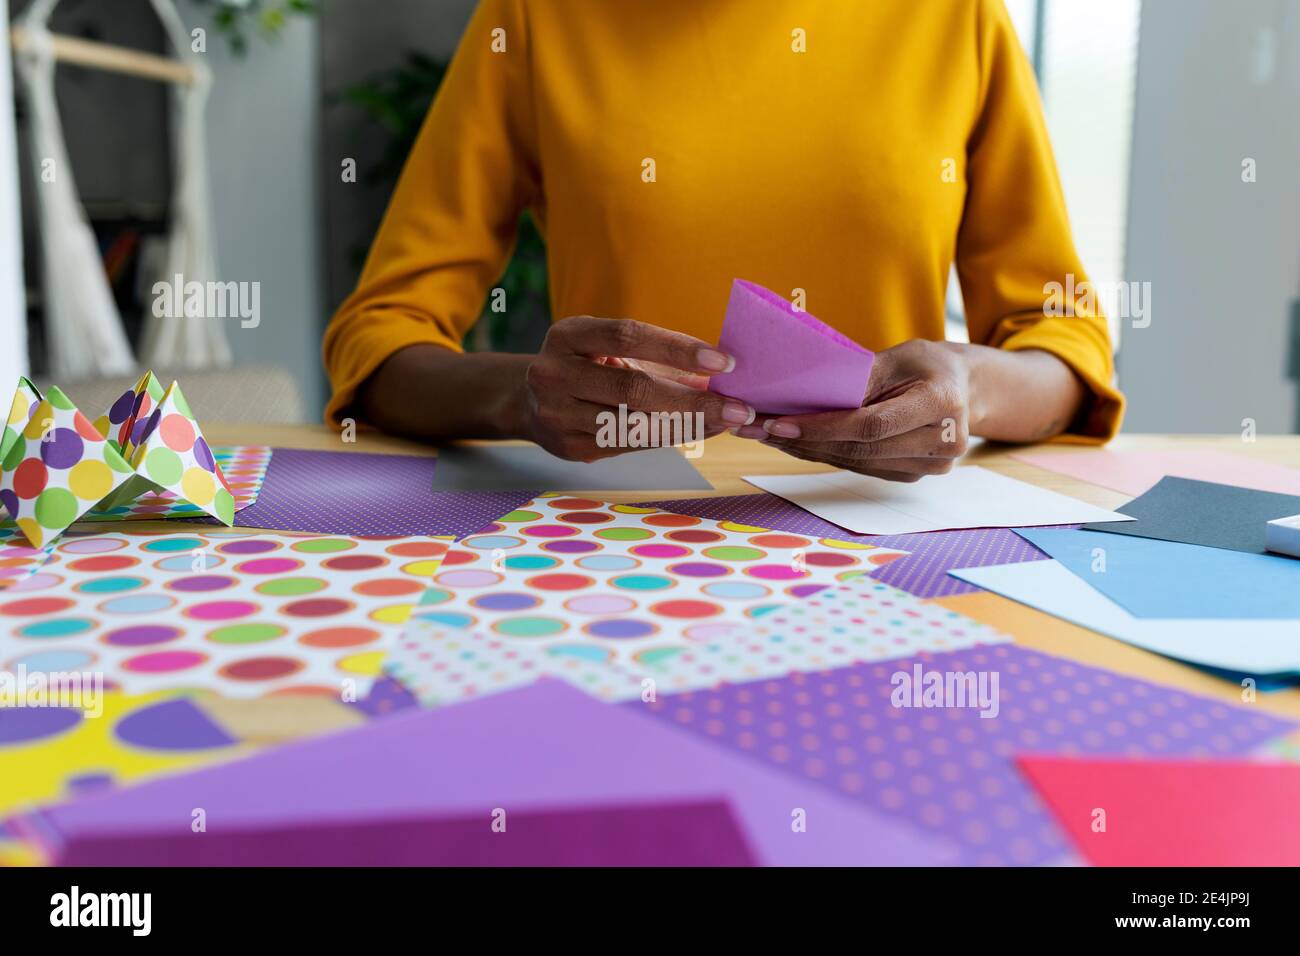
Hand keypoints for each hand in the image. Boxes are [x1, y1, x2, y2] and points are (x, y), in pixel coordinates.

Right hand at [519, 317, 755, 460]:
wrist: (531, 400)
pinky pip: (628, 445)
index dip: (678, 349)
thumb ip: (656, 356)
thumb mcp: (608, 348)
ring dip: (687, 425)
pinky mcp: (568, 446)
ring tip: (725, 422)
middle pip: (633, 388)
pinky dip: (667, 438)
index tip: (723, 362)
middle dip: (692, 400)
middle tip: (737, 407)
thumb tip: (722, 372)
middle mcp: (554, 372)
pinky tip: (697, 432)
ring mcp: (557, 413)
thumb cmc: (588, 366)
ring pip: (633, 424)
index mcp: (568, 335)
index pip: (628, 336)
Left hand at [735, 339, 971, 481]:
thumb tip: (808, 393)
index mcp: (942, 404)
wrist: (962, 388)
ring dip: (807, 451)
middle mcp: (943, 442)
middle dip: (804, 440)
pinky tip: (796, 443)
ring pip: (857, 462)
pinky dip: (826, 454)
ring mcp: (930, 465)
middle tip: (757, 429)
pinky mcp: (912, 475)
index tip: (779, 422)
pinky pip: (861, 467)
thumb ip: (859, 376)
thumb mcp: (898, 355)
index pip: (872, 425)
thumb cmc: (927, 365)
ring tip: (767, 436)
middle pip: (860, 448)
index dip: (823, 427)